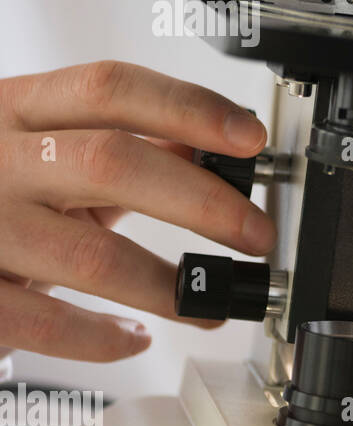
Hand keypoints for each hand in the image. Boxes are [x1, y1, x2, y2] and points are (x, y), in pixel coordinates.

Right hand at [0, 61, 273, 361]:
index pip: (111, 89)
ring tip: (208, 304)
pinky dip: (100, 335)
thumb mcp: (39, 150)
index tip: (250, 138)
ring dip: (166, 284)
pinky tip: (132, 336)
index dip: (189, 107)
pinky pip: (43, 321)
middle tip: (256, 235)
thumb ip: (117, 144)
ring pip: (89, 254)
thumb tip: (210, 145)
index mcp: (15, 109)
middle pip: (114, 162)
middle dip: (203, 201)